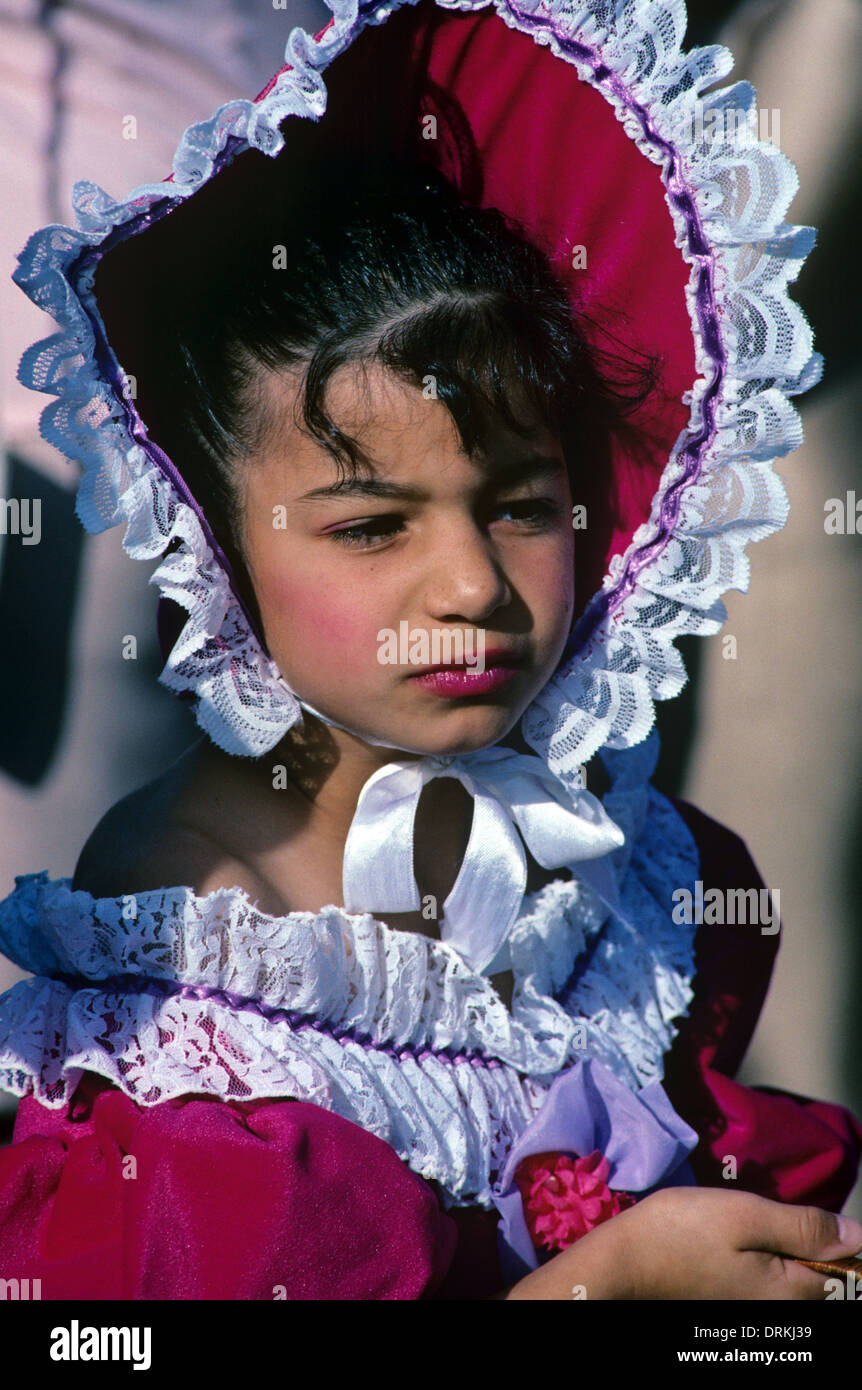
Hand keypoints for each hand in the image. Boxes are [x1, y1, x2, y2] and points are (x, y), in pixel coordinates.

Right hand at [499, 1186, 861, 1299]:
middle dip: (804, 1242)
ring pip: (790, 1278)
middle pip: (818, 1278)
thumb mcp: (745, 1216)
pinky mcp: (732, 1304)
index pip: (844, 1271)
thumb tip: (858, 1237)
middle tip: (761, 1214)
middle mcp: (780, 1312)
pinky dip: (759, 1260)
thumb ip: (804, 1227)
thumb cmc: (681, 1233)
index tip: (796, 1213)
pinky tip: (729, 1240)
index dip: (833, 1237)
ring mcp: (754, 1311)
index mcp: (791, 1293)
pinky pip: (765, 1282)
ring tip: (741, 1223)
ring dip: (779, 1248)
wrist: (621, 1265)